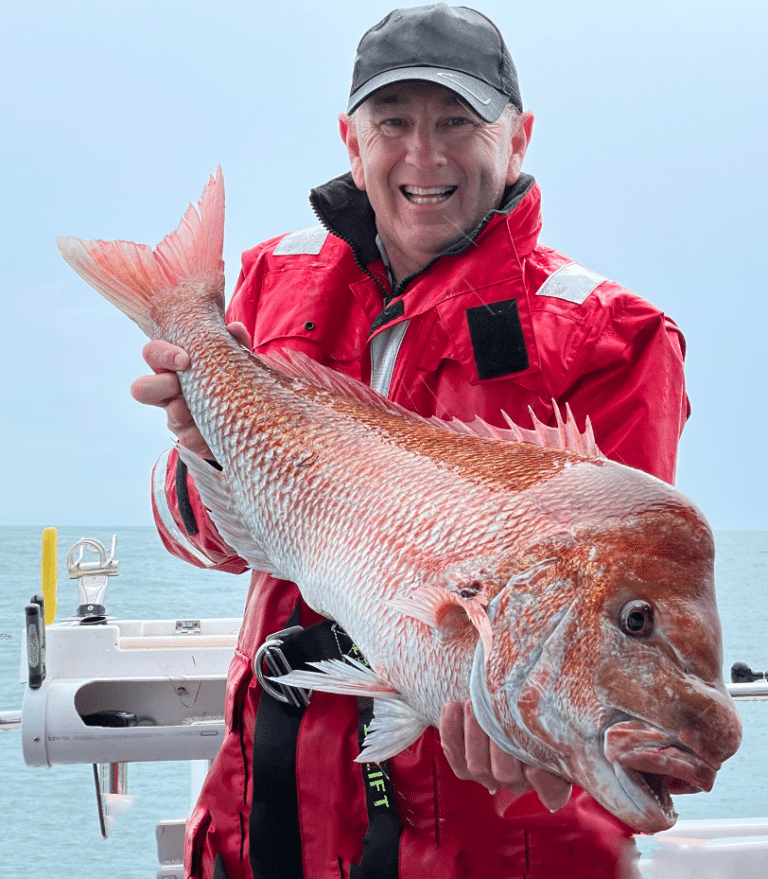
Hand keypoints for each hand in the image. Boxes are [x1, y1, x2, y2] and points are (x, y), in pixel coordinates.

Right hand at [130, 322, 249, 458]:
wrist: (249, 413)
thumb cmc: (231, 375)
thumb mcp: (234, 357)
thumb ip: (233, 343)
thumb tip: (235, 329)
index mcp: (174, 366)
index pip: (153, 353)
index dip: (162, 355)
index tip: (184, 359)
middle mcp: (169, 392)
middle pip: (142, 389)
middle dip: (158, 386)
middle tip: (177, 384)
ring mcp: (177, 418)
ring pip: (168, 419)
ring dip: (179, 413)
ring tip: (191, 411)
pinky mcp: (191, 439)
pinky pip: (189, 441)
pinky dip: (200, 437)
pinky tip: (210, 433)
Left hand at [439, 701, 571, 810]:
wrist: (500, 694)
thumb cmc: (533, 700)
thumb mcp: (551, 707)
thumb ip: (555, 711)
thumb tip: (565, 698)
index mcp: (550, 774)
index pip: (553, 793)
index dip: (544, 784)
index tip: (534, 768)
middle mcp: (520, 780)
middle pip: (507, 774)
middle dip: (498, 743)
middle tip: (495, 711)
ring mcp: (491, 775)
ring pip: (478, 767)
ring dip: (473, 734)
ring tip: (472, 703)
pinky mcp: (467, 767)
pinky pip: (456, 760)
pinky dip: (450, 733)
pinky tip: (451, 706)